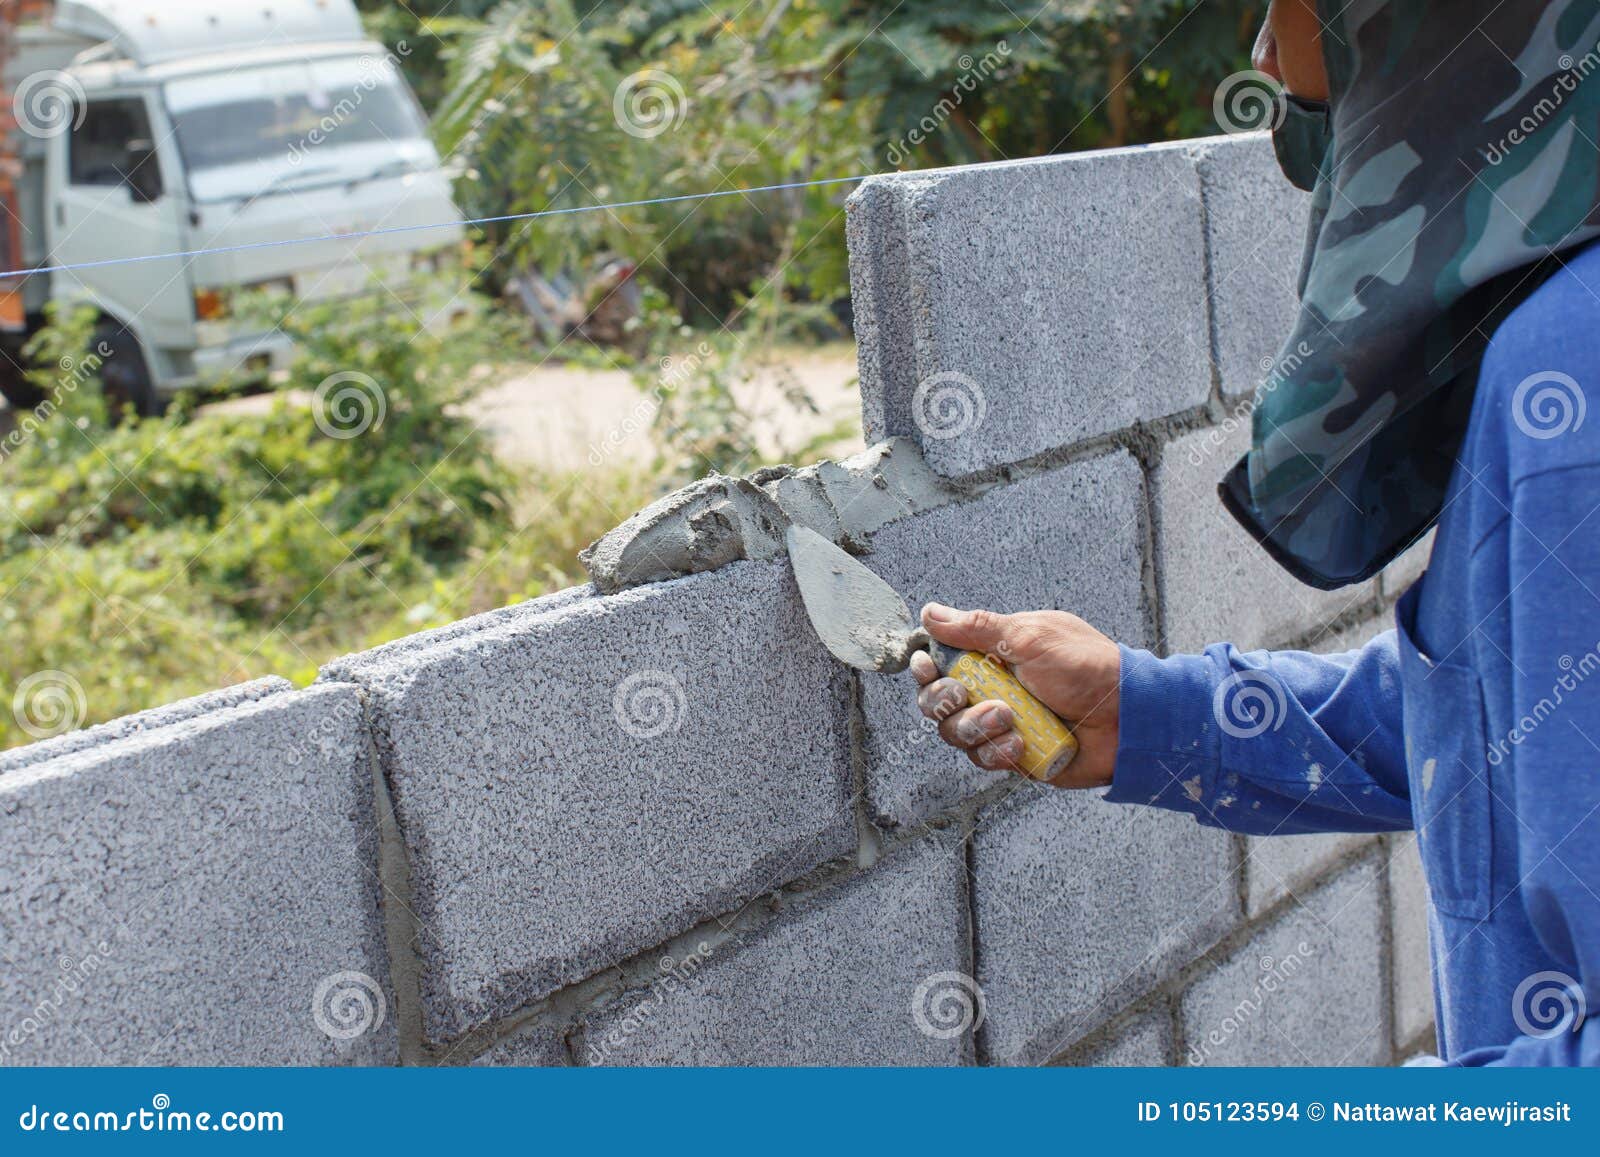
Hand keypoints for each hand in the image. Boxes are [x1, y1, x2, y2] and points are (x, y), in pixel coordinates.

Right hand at [910, 603, 1121, 788]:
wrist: (1125, 716)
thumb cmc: (1085, 668)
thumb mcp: (1029, 636)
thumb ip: (976, 627)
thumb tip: (931, 613)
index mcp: (993, 655)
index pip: (941, 663)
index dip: (926, 668)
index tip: (926, 668)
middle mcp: (992, 689)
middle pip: (936, 701)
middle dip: (944, 700)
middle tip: (967, 695)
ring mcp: (1001, 724)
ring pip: (955, 733)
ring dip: (976, 726)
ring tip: (1010, 718)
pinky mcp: (1013, 754)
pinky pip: (983, 758)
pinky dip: (998, 751)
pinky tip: (1022, 743)